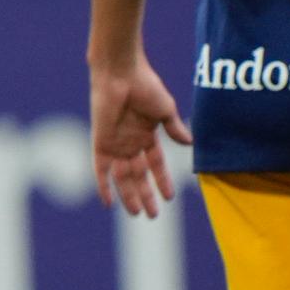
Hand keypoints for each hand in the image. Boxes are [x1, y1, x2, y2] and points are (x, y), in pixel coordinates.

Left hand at [89, 58, 190, 216]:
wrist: (122, 74)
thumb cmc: (146, 86)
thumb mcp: (165, 110)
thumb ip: (174, 128)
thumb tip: (189, 143)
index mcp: (146, 135)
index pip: (156, 165)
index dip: (163, 181)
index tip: (170, 198)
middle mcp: (130, 143)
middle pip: (138, 176)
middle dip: (146, 195)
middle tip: (152, 216)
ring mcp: (115, 144)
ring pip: (122, 177)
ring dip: (129, 195)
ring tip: (137, 213)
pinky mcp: (101, 142)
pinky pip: (100, 168)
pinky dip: (103, 184)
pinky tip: (108, 202)